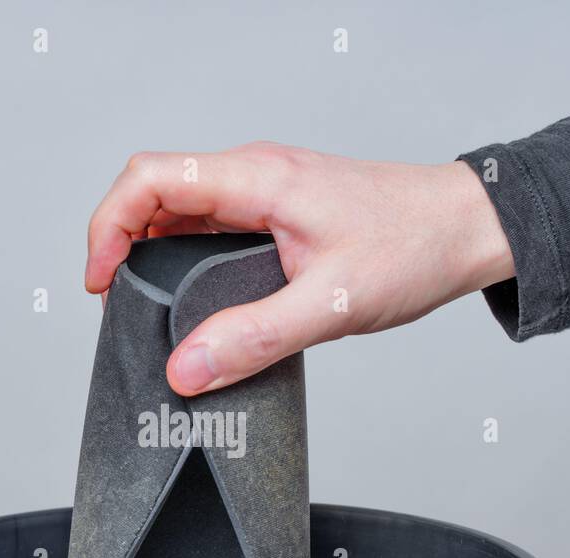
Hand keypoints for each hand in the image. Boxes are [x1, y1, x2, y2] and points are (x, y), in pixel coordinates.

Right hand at [85, 142, 514, 395]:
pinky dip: (183, 258)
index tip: (100, 282)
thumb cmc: (415, 248)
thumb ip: (254, 338)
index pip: (149, 178)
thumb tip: (185, 369)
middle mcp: (254, 176)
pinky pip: (209, 226)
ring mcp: (265, 192)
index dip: (108, 226)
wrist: (469, 229)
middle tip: (120, 308)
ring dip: (150, 252)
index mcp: (259, 179)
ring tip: (147, 310)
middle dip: (120, 244)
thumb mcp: (332, 304)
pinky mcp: (277, 213)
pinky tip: (193, 302)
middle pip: (154, 192)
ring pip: (179, 209)